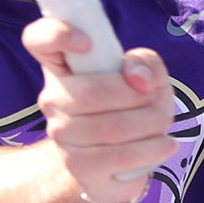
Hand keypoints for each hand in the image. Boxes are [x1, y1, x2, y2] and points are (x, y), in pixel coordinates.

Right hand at [21, 16, 177, 202]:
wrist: (121, 160)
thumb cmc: (131, 106)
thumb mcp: (147, 76)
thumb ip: (146, 63)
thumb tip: (139, 79)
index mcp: (64, 65)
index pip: (39, 39)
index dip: (57, 34)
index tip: (87, 43)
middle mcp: (52, 99)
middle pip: (90, 93)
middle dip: (138, 98)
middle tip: (157, 104)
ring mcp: (61, 135)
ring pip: (110, 127)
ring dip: (150, 124)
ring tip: (162, 123)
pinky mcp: (77, 167)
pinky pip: (117, 157)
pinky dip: (151, 149)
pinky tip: (164, 145)